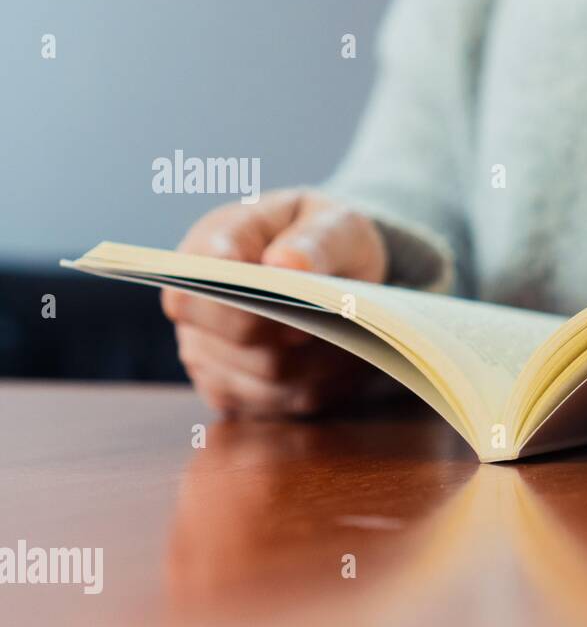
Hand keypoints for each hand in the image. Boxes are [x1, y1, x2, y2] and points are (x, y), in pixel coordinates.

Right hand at [162, 189, 387, 417]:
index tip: (283, 283)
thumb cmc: (327, 239)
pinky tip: (340, 361)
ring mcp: (206, 353)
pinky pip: (278, 403)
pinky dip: (319, 385)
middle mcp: (195, 305)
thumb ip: (313, 239)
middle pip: (240, 336)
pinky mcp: (231, 391)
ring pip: (266, 377)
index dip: (235, 291)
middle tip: (336, 317)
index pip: (197, 280)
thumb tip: (286, 263)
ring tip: (350, 337)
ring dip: (318, 363)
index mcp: (208, 247)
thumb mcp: (334, 224)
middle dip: (297, 330)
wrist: (331, 270)